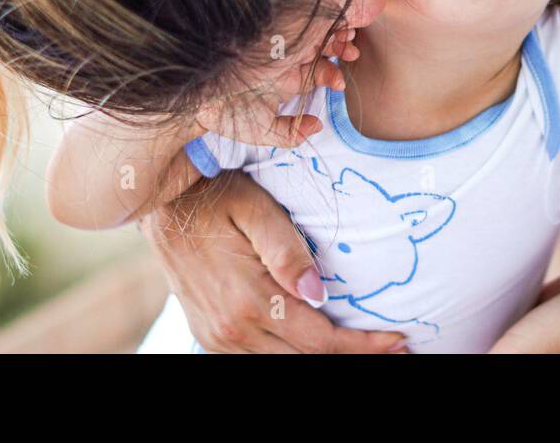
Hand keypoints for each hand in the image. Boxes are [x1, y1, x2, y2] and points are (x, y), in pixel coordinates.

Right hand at [139, 169, 405, 352]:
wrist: (161, 207)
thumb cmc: (215, 196)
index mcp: (248, 300)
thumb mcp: (254, 208)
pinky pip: (260, 357)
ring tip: (362, 345)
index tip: (398, 340)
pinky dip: (293, 353)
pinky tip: (317, 340)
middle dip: (352, 355)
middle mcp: (232, 329)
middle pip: (306, 358)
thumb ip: (286, 250)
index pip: (319, 339)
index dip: (362, 346)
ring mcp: (218, 338)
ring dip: (324, 355)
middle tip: (394, 347)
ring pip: (283, 363)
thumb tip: (317, 292)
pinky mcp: (211, 336)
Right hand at [193, 26, 360, 147]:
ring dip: (329, 33)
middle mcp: (283, 58)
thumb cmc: (226, 114)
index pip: (317, 72)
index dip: (332, 74)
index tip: (340, 83)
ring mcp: (274, 40)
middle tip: (349, 51)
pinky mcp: (265, 27)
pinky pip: (293, 19)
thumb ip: (289, 133)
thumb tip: (317, 126)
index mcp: (285, 79)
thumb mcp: (260, 130)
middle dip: (337, 49)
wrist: (197, 96)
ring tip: (343, 37)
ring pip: (310, 31)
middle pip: (319, 48)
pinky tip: (324, 22)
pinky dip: (311, 20)